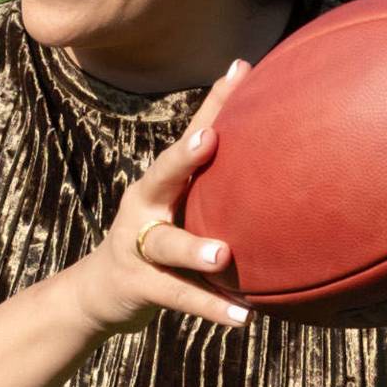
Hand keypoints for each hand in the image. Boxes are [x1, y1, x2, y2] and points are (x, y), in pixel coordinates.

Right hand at [67, 59, 252, 341]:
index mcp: (162, 182)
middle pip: (162, 175)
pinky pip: (179, 296)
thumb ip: (217, 187)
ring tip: (224, 255)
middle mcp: (145, 206)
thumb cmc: (157, 239)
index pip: (193, 134)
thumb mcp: (179, 208)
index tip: (240, 70)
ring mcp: (138, 246)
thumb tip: (287, 162)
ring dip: (195, 248)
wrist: (99, 291)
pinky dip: (212, 307)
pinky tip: (244, 317)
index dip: (216, 102)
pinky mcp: (140, 285)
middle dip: (183, 156)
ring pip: (167, 244)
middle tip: (208, 138)